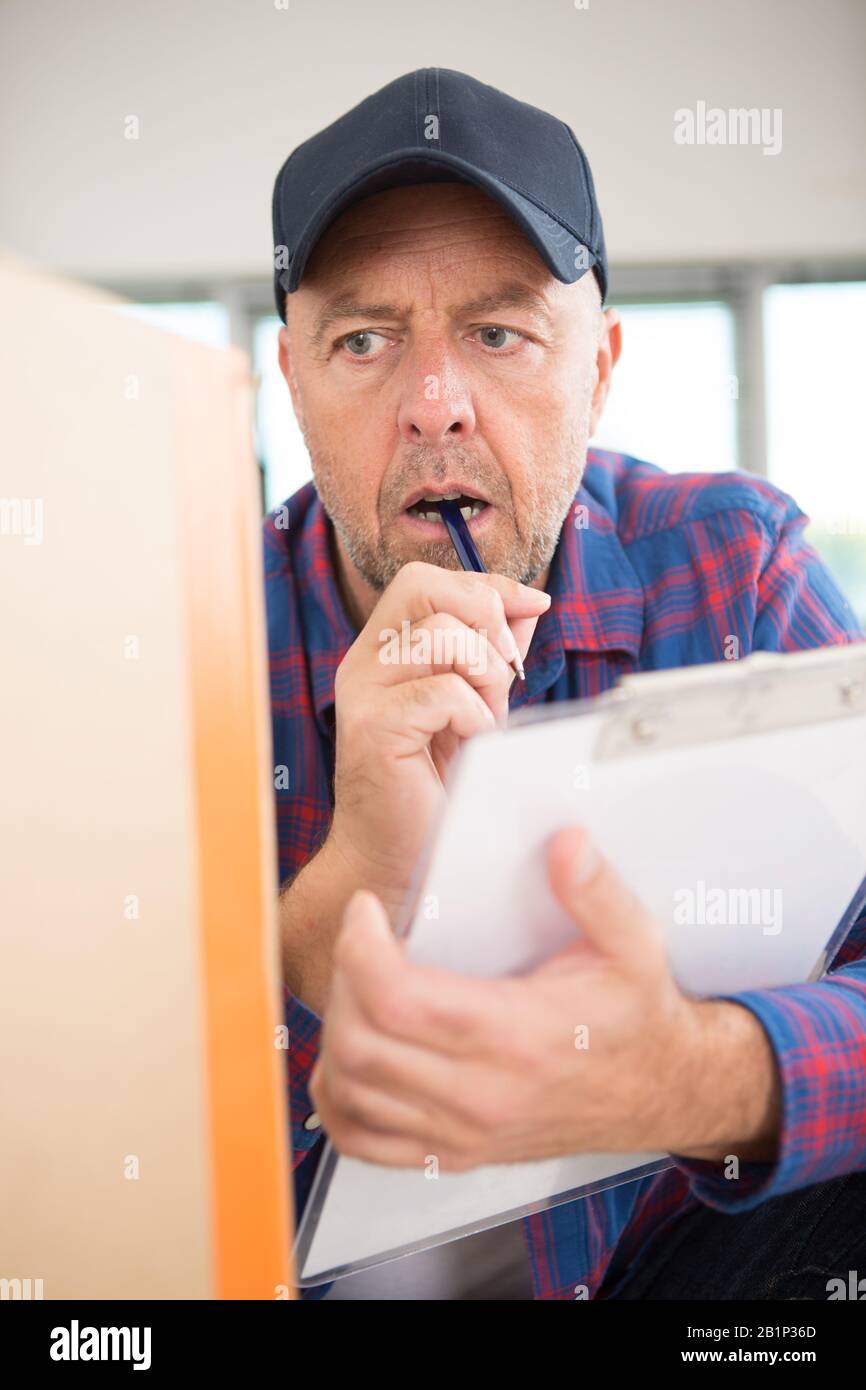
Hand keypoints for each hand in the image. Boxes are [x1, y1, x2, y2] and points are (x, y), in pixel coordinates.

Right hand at [280, 562, 548, 1013]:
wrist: (398, 859)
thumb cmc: (435, 787)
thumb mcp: (476, 705)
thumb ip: (494, 653)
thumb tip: (528, 604)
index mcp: (383, 650)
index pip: (427, 581)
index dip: (486, 585)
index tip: (533, 606)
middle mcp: (363, 663)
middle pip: (425, 588)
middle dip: (484, 621)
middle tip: (504, 677)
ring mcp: (362, 694)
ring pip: (441, 638)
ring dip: (483, 677)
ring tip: (482, 721)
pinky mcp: (373, 729)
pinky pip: (441, 691)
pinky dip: (472, 716)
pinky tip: (469, 746)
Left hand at [310, 826, 705, 1167]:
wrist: (660, 1092)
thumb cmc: (637, 1017)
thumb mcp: (635, 943)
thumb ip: (596, 891)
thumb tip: (565, 844)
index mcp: (516, 1036)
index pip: (396, 998)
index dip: (359, 946)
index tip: (364, 911)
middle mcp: (481, 1094)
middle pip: (359, 1044)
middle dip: (342, 979)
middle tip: (361, 941)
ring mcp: (462, 1132)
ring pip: (349, 1091)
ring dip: (335, 1033)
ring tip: (360, 987)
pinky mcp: (451, 1153)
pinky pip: (361, 1138)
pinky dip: (337, 1097)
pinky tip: (352, 1053)